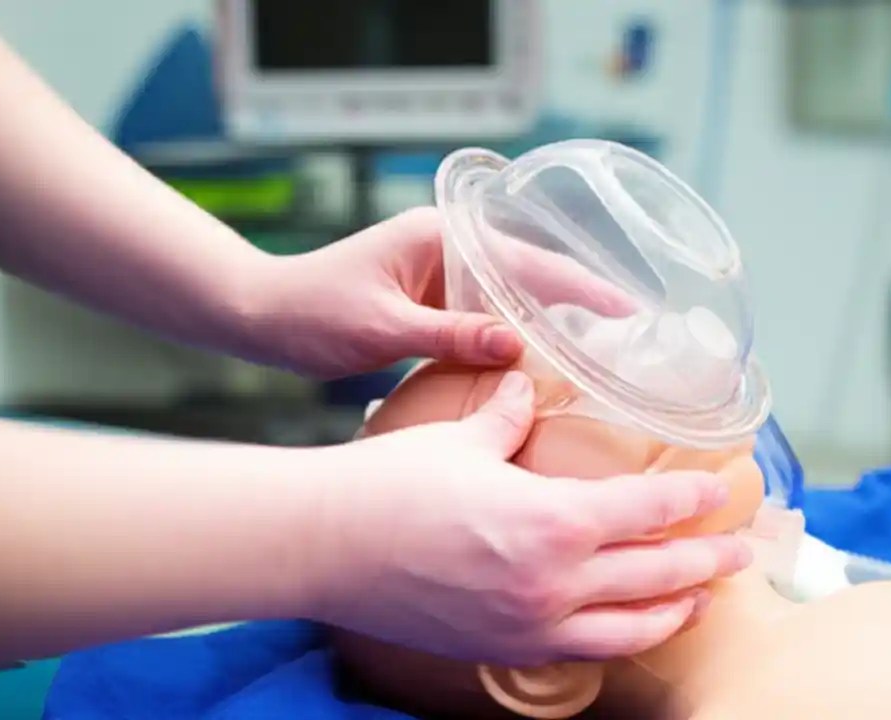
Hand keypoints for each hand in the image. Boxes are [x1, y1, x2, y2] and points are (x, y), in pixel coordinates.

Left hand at [244, 207, 635, 378]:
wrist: (261, 317)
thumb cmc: (311, 314)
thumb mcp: (383, 328)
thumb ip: (450, 335)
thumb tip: (518, 347)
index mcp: (438, 237)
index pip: (524, 259)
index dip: (578, 286)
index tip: (625, 307)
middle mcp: (443, 245)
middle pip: (526, 270)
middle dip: (575, 297)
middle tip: (629, 328)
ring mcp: (436, 270)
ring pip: (508, 292)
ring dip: (548, 316)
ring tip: (601, 343)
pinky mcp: (427, 297)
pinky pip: (483, 312)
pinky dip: (513, 331)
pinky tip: (539, 356)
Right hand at [303, 372, 750, 665]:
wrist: (325, 546)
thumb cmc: (389, 485)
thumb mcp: (460, 440)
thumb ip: (506, 416)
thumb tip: (521, 382)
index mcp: (553, 518)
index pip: (649, 509)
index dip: (693, 501)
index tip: (721, 492)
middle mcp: (554, 581)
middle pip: (657, 574)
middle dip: (707, 561)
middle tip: (741, 552)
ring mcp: (530, 623)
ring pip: (630, 628)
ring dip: (675, 611)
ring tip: (701, 598)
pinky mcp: (501, 648)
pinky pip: (581, 651)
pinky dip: (618, 639)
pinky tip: (626, 627)